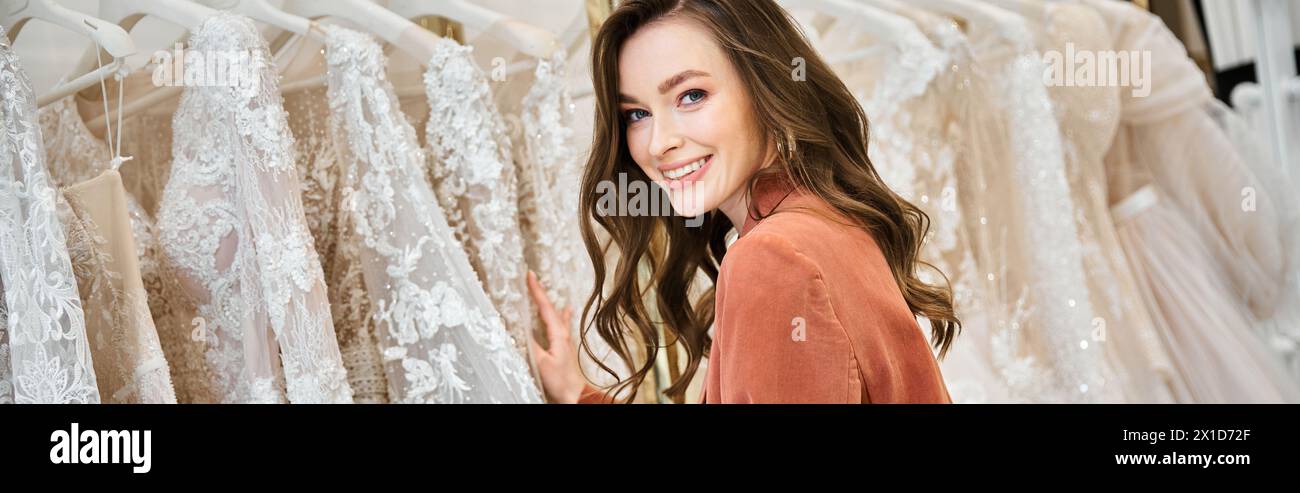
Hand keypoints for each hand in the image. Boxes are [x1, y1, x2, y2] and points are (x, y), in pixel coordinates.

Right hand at [526, 271, 587, 402]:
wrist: (575, 395)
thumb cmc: (560, 381)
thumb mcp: (541, 362)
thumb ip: (531, 345)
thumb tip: (520, 328)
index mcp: (558, 334)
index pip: (545, 307)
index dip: (537, 291)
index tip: (530, 275)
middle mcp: (563, 334)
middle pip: (550, 308)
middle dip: (540, 293)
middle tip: (531, 279)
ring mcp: (565, 340)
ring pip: (556, 315)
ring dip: (548, 303)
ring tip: (545, 291)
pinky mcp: (564, 347)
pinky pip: (562, 325)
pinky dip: (561, 315)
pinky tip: (567, 311)